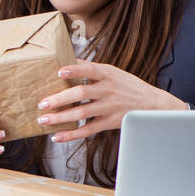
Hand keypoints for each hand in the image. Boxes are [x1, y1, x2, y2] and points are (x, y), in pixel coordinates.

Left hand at [35, 60, 186, 143]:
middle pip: (81, 93)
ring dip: (61, 117)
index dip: (74, 70)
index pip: (90, 70)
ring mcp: (109, 107)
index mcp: (108, 74)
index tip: (59, 71)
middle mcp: (108, 90)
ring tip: (44, 120)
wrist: (153, 104)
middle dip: (59, 99)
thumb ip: (90, 68)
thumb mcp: (113, 72)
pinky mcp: (110, 122)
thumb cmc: (127, 85)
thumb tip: (66, 59)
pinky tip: (57, 136)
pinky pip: (88, 130)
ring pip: (82, 113)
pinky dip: (71, 134)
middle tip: (42, 104)